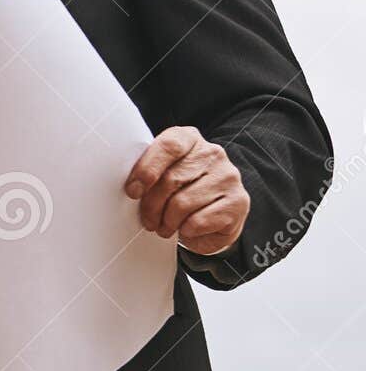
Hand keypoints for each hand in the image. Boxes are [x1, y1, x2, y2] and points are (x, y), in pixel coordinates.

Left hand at [125, 126, 248, 255]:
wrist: (217, 211)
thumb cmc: (182, 190)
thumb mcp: (163, 173)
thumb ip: (149, 172)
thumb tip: (131, 188)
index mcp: (189, 139)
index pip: (168, 146)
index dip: (146, 169)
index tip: (133, 190)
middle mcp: (212, 153)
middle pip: (171, 179)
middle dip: (151, 205)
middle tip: (148, 220)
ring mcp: (228, 177)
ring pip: (182, 204)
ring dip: (167, 222)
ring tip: (165, 226)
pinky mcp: (238, 202)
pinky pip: (198, 221)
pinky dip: (186, 231)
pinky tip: (186, 229)